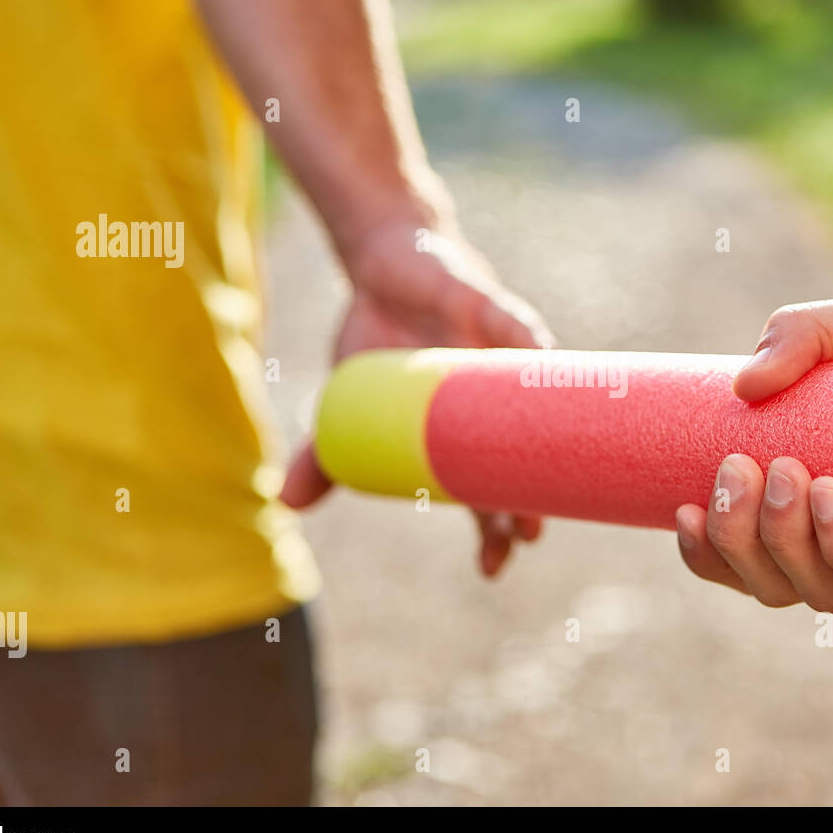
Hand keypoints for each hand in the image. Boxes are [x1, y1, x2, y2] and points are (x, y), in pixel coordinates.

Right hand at [281, 221, 553, 576]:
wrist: (384, 264)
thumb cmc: (376, 341)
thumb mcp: (344, 403)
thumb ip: (324, 454)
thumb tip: (286, 502)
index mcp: (463, 435)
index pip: (491, 494)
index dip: (497, 531)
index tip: (493, 568)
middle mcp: (495, 404)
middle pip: (526, 461)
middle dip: (528, 499)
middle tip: (525, 533)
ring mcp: (501, 359)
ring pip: (536, 405)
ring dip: (545, 437)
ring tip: (546, 469)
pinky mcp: (495, 311)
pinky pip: (520, 329)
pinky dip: (531, 346)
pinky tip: (546, 366)